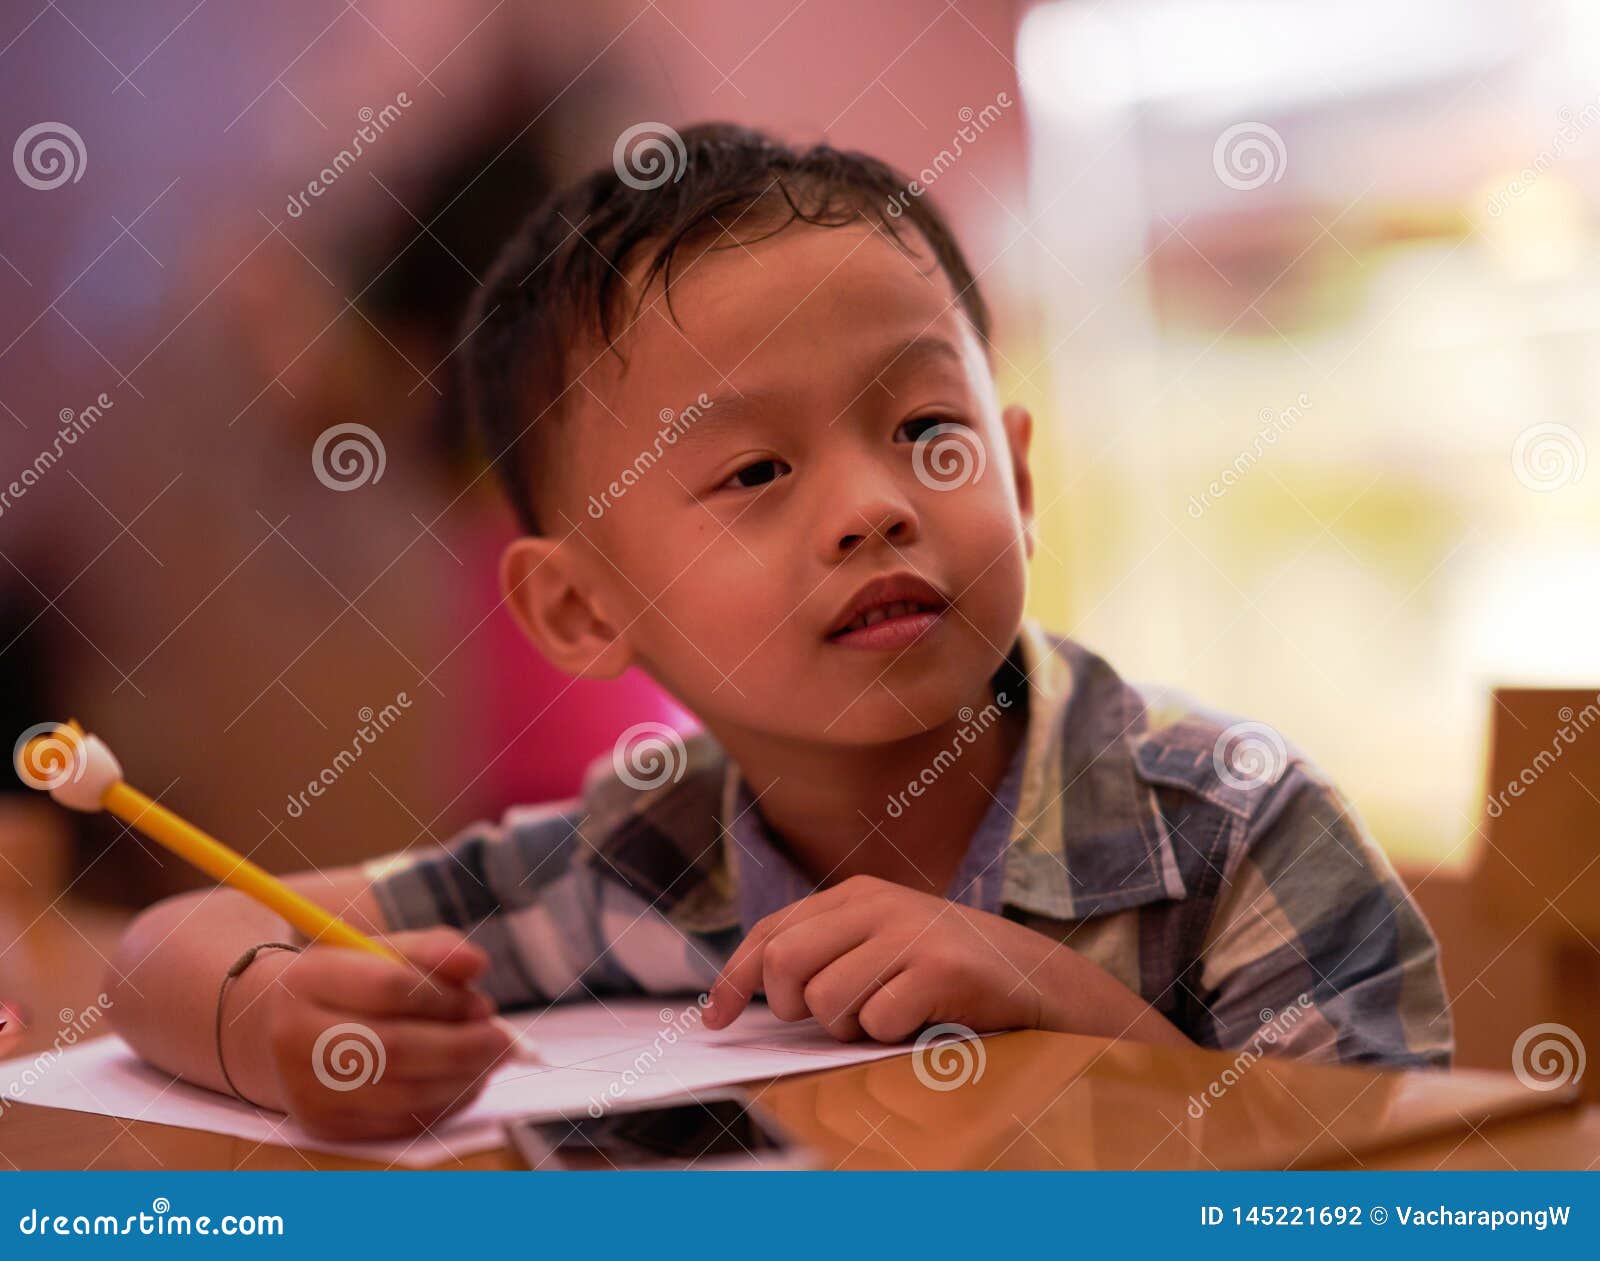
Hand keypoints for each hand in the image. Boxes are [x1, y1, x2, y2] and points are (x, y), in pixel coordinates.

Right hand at [234, 928, 513, 1139]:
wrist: (277, 1032)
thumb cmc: (348, 983)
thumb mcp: (383, 950)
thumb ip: (434, 950)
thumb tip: (477, 965)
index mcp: (308, 981)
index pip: (388, 989)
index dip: (445, 997)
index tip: (481, 999)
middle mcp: (296, 1038)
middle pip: (395, 1049)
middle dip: (463, 1046)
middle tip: (504, 1039)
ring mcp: (306, 1090)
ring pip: (401, 1093)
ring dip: (461, 1079)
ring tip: (490, 1059)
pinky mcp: (324, 1128)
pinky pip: (397, 1123)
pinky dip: (444, 1104)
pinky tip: (465, 1083)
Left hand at [702, 875, 1055, 1042]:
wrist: (1040, 981)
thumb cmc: (949, 974)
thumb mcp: (884, 945)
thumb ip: (827, 954)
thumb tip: (747, 994)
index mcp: (858, 895)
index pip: (771, 931)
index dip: (733, 978)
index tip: (714, 1019)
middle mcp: (879, 904)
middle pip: (784, 961)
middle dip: (791, 1006)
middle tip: (824, 1020)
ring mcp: (911, 933)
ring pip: (828, 1000)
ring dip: (848, 1029)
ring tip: (886, 1018)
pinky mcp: (942, 969)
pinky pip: (878, 1020)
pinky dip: (891, 1037)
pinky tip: (922, 1020)